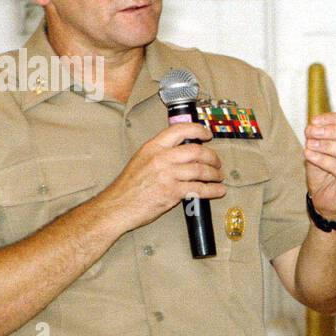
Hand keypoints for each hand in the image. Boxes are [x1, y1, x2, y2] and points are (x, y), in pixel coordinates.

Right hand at [96, 123, 224, 233]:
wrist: (117, 206)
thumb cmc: (128, 187)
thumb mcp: (141, 160)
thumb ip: (161, 154)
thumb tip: (183, 152)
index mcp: (153, 147)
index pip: (180, 130)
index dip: (198, 130)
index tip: (207, 134)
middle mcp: (161, 158)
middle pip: (196, 151)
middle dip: (212, 157)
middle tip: (217, 162)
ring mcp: (167, 175)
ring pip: (201, 170)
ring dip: (215, 174)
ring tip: (219, 177)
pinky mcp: (172, 192)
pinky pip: (199, 189)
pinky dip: (213, 190)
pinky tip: (218, 191)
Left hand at [304, 112, 335, 219]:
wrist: (325, 197)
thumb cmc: (325, 171)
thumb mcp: (319, 149)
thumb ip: (317, 137)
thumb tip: (311, 127)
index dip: (331, 118)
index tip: (314, 121)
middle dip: (331, 131)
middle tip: (312, 131)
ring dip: (325, 145)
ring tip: (309, 144)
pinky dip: (322, 159)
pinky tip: (309, 155)